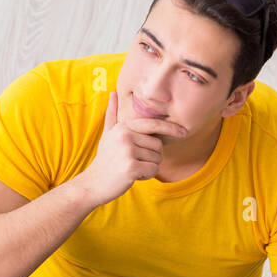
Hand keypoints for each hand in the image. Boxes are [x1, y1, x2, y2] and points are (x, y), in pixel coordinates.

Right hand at [77, 91, 187, 205]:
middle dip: (153, 156)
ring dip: (149, 167)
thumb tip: (113, 93)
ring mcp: (128, 151)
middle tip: (136, 162)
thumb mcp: (107, 134)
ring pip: (157, 159)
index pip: (153, 125)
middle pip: (158, 145)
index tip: (184, 132)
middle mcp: (126, 136)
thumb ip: (112, 114)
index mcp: (124, 127)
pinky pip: (153, 170)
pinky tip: (133, 176)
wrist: (92, 183)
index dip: (170, 128)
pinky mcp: (131, 167)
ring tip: (132, 168)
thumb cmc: (104, 160)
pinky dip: (146, 176)